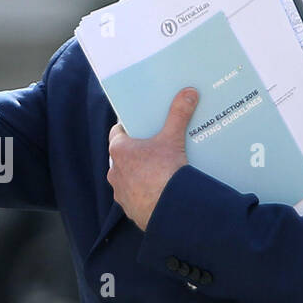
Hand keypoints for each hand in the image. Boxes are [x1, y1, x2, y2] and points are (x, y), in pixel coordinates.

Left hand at [107, 88, 198, 231]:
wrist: (170, 210)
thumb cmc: (165, 172)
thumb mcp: (173, 138)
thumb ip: (179, 114)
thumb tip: (189, 92)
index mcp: (119, 150)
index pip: (117, 132)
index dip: (129, 127)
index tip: (141, 124)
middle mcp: (114, 171)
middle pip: (124, 155)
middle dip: (137, 151)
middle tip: (154, 145)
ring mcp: (120, 191)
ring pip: (128, 177)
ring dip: (139, 173)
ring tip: (159, 169)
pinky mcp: (129, 208)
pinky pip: (135, 195)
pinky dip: (144, 192)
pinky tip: (160, 190)